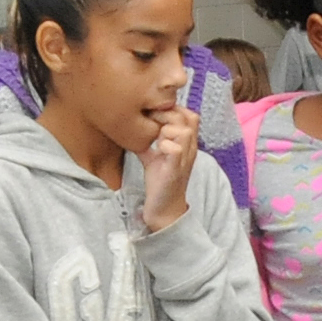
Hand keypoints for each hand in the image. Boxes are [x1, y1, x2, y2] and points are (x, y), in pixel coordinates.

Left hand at [138, 97, 199, 232]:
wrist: (165, 210)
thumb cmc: (160, 183)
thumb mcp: (153, 157)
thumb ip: (148, 141)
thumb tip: (131, 127)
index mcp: (187, 144)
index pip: (190, 114)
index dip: (173, 110)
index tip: (154, 117)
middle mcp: (190, 149)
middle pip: (189, 117)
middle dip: (166, 116)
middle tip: (151, 125)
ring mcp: (184, 160)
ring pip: (184, 131)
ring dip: (166, 130)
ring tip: (155, 140)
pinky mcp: (175, 171)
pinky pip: (176, 149)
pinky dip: (164, 145)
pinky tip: (156, 151)